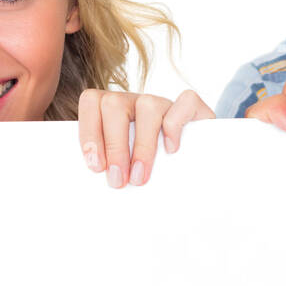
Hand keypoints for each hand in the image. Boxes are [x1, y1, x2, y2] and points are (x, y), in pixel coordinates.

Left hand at [78, 88, 213, 187]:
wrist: (196, 170)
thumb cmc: (150, 169)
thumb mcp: (123, 165)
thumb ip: (108, 165)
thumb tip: (95, 183)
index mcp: (113, 110)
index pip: (91, 102)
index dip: (89, 132)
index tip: (96, 166)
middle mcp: (136, 102)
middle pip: (115, 105)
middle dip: (114, 147)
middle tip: (117, 180)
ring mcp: (163, 102)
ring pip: (148, 105)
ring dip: (142, 145)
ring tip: (140, 177)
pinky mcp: (193, 108)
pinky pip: (184, 102)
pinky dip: (175, 126)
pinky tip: (171, 150)